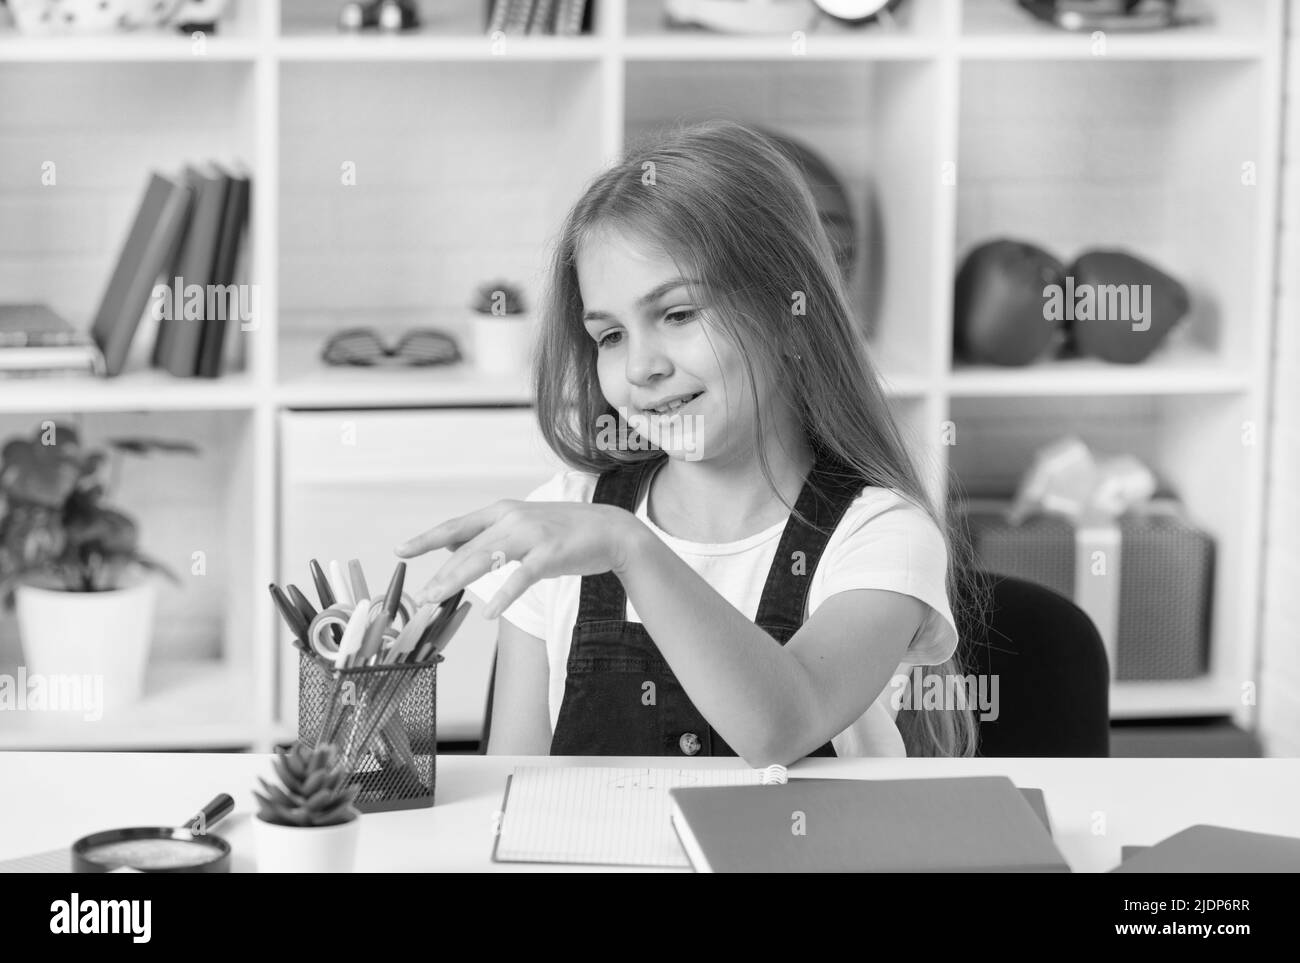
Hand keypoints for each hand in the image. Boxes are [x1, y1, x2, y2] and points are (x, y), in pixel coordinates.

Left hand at [393, 500, 644, 617]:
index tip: (400, 550)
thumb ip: (489, 534)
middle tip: (421, 595)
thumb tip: (451, 546)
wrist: (610, 530)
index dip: (426, 539)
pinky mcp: (549, 554)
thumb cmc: (564, 532)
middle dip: (440, 574)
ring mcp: (531, 535)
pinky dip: (502, 596)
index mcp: (502, 511)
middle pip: (466, 549)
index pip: (456, 527)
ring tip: (437, 598)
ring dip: (457, 581)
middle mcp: (512, 518)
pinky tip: (488, 612)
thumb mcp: (522, 525)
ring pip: (484, 560)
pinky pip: (519, 578)